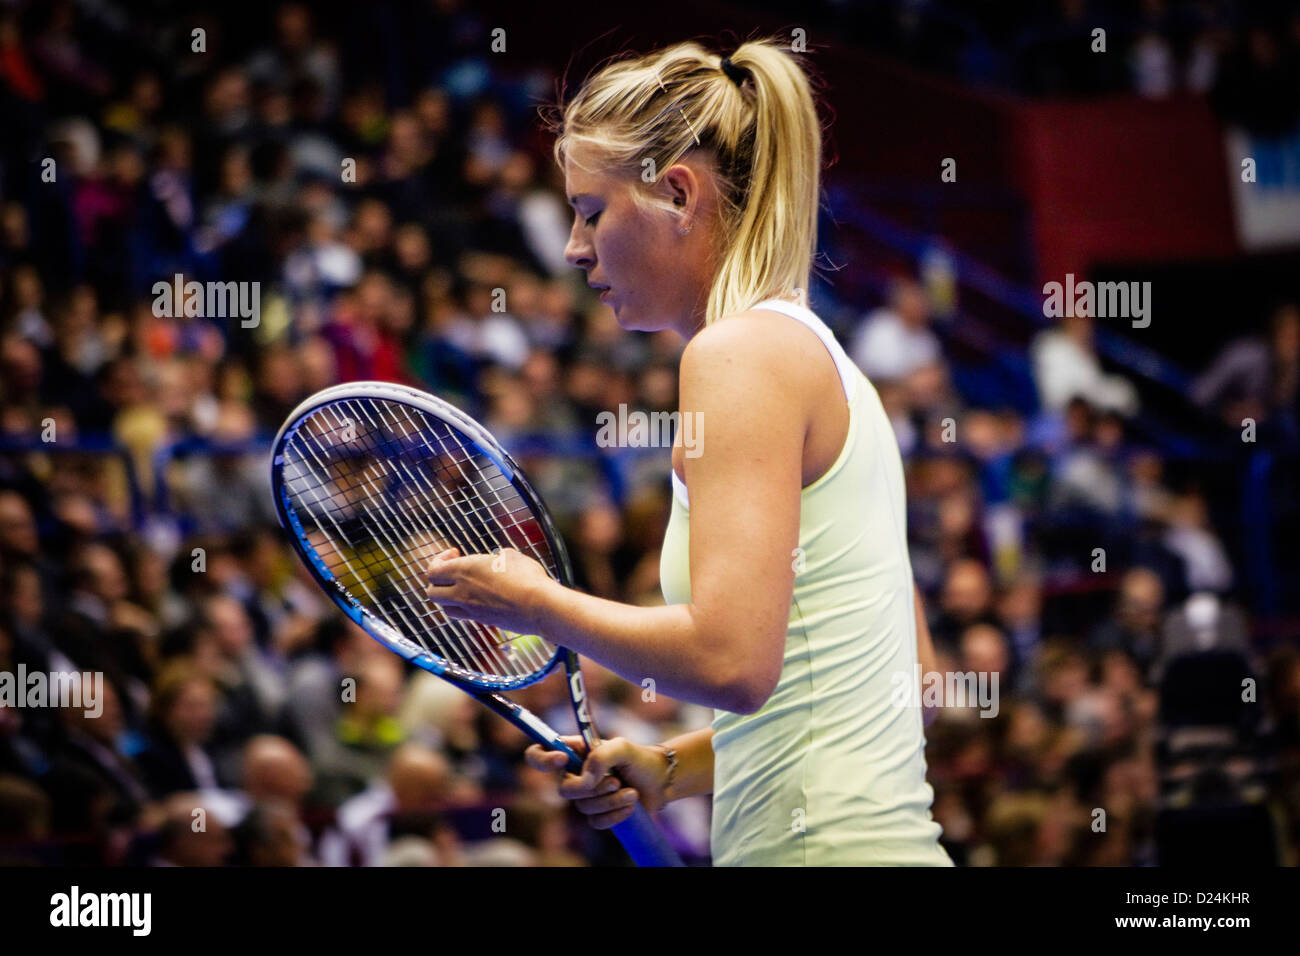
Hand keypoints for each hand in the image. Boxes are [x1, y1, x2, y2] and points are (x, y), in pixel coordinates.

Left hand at [425, 547, 554, 633]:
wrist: (539, 606)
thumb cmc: (527, 578)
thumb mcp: (512, 556)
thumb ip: (498, 556)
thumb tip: (499, 557)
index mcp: (464, 570)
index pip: (432, 570)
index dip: (439, 560)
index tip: (454, 553)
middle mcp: (462, 591)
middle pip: (432, 592)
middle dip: (438, 581)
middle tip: (453, 572)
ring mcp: (471, 609)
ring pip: (444, 608)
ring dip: (448, 597)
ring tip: (463, 587)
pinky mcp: (482, 621)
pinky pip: (462, 616)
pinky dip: (463, 608)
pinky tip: (478, 599)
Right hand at [524, 735, 672, 829]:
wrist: (660, 781)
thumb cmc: (639, 758)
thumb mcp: (622, 747)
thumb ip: (601, 756)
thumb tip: (585, 781)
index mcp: (574, 752)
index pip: (539, 753)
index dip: (542, 758)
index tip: (562, 760)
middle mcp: (574, 774)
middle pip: (563, 789)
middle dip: (592, 789)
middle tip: (616, 781)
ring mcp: (585, 796)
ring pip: (583, 807)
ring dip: (611, 800)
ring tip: (631, 791)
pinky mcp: (597, 815)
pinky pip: (596, 822)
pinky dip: (616, 814)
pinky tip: (631, 804)